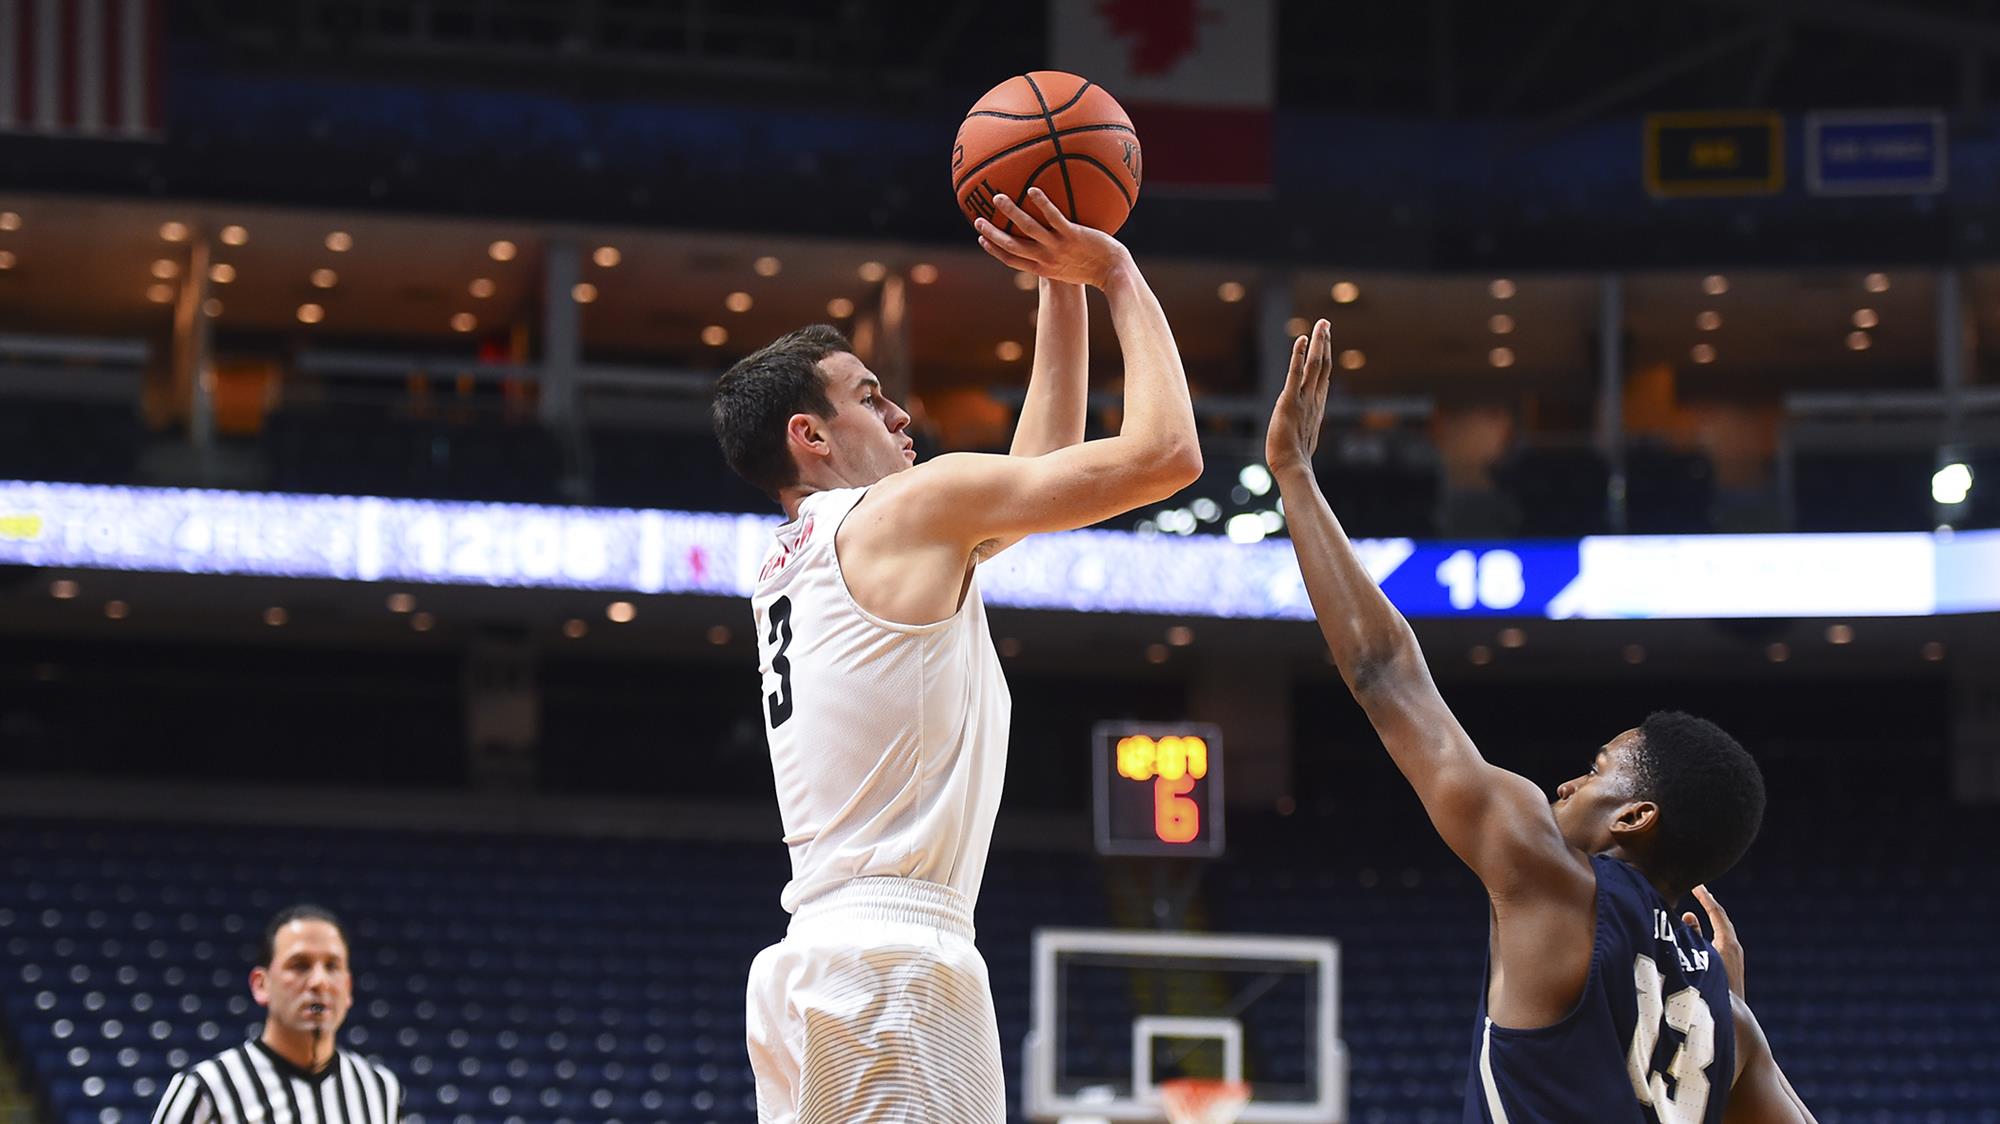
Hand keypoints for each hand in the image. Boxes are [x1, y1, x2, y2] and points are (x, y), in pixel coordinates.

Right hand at [973, 188, 1132, 289]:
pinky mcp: (1073, 235)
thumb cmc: (1094, 268)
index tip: (981, 238)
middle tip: (977, 220)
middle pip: (1012, 245)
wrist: (1114, 272)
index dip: (995, 249)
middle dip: (993, 233)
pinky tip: (1032, 189)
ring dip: (1011, 213)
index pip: (1012, 259)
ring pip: (1028, 229)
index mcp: (1043, 268)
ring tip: (998, 198)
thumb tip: (1049, 239)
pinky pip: (1054, 217)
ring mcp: (1058, 247)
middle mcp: (1047, 259)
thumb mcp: (1069, 267)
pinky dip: (1042, 204)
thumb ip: (1056, 255)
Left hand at [1265, 319, 1331, 474]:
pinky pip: (1296, 373)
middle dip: (1325, 342)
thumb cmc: (1294, 460)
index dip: (1324, 357)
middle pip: (1323, 365)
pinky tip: (1302, 339)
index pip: (1323, 377)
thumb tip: (1303, 434)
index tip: (1325, 342)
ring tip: (1321, 324)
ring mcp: (1304, 399)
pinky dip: (1299, 355)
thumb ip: (1304, 429)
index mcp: (1316, 407)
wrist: (1293, 467)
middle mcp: (1314, 400)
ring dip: (1318, 342)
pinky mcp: (1289, 401)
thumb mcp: (1303, 439)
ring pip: (1315, 365)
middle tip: (1326, 323)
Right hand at [1683, 885, 1743, 998]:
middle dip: (1707, 907)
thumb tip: (1687, 916)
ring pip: (1718, 935)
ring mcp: (1732, 961)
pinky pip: (1716, 948)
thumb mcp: (1699, 960)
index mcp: (1728, 944)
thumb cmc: (1714, 991)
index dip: (1705, 897)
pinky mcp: (1729, 972)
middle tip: (1696, 893)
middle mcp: (1733, 950)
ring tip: (1688, 919)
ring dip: (1704, 925)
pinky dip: (1705, 939)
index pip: (1716, 913)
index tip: (1696, 884)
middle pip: (1719, 921)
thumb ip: (1692, 937)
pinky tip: (1692, 943)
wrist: (1735, 1022)